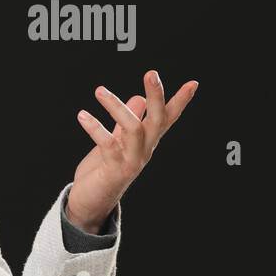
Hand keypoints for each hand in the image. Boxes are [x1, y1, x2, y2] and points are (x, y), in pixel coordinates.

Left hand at [67, 69, 197, 232]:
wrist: (91, 202)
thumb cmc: (103, 171)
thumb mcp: (117, 142)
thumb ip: (127, 122)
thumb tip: (138, 98)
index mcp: (146, 141)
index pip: (167, 118)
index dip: (180, 102)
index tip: (193, 83)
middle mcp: (144, 150)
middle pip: (157, 120)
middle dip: (157, 96)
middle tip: (151, 73)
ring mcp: (132, 161)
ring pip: (134, 129)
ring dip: (117, 108)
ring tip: (99, 90)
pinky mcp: (115, 170)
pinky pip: (108, 145)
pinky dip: (95, 128)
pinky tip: (82, 115)